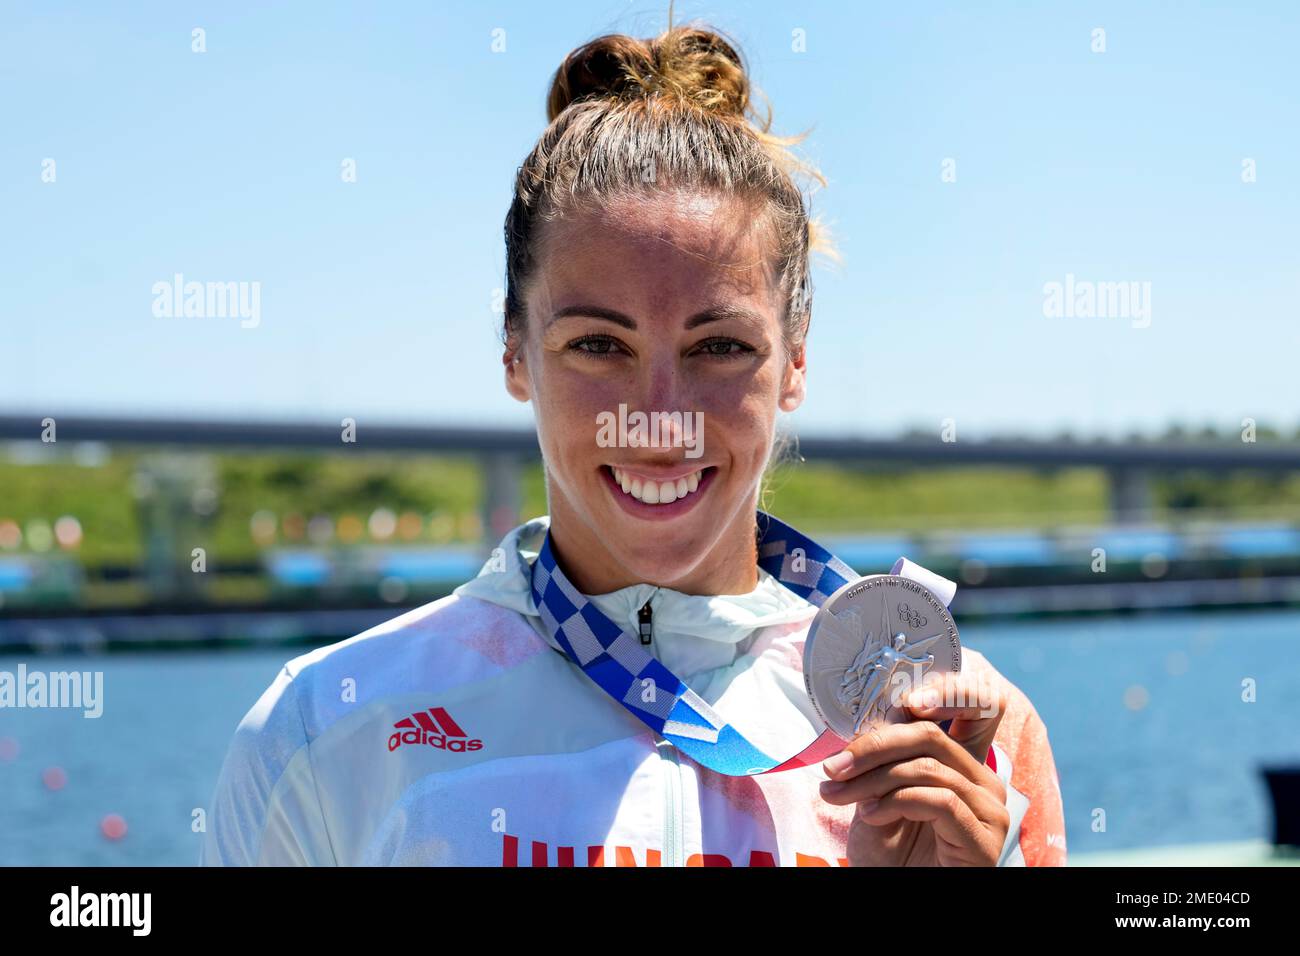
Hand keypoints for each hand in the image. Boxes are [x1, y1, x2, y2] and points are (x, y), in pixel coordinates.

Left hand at [818, 670, 1010, 865]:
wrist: (899, 891)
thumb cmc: (891, 850)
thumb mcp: (879, 794)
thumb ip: (886, 759)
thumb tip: (865, 721)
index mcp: (962, 762)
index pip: (978, 704)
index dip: (949, 690)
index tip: (904, 702)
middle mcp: (983, 779)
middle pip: (932, 733)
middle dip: (874, 744)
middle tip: (835, 766)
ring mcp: (989, 808)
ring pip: (927, 766)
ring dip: (872, 779)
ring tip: (840, 796)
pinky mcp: (984, 836)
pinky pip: (938, 800)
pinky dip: (894, 802)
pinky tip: (870, 815)